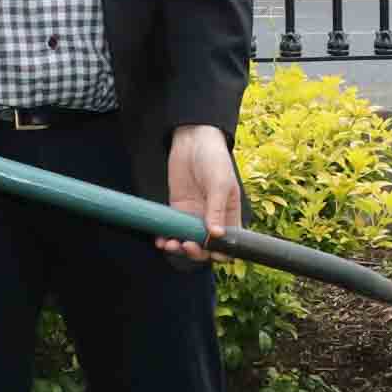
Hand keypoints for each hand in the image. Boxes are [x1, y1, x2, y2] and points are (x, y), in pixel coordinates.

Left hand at [158, 124, 241, 267]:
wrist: (193, 140)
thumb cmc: (214, 159)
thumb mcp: (219, 183)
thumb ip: (217, 209)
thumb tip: (215, 235)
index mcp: (230, 214)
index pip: (228, 242)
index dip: (220, 252)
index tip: (209, 251)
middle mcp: (213, 219)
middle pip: (206, 247)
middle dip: (196, 252)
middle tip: (187, 245)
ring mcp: (194, 215)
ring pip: (188, 241)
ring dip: (179, 248)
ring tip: (170, 244)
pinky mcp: (178, 209)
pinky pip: (173, 229)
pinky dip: (167, 238)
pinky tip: (161, 240)